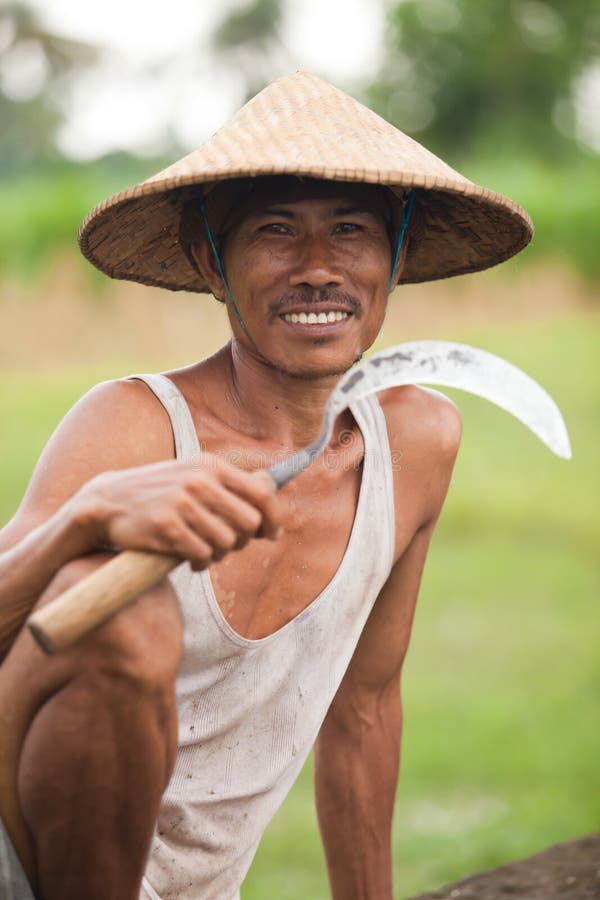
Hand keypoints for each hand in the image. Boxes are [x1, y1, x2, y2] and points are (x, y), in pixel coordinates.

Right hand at [73, 458, 280, 569]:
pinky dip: (201, 564)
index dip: (273, 518)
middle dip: (244, 541)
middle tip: (229, 546)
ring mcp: (182, 504)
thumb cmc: (159, 494)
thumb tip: (269, 519)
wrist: (107, 501)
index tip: (271, 534)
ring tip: (205, 552)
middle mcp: (199, 482)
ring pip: (227, 543)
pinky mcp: (166, 528)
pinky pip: (202, 556)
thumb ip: (229, 490)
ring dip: (220, 555)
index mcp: (211, 466)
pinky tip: (191, 561)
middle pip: (249, 523)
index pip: (261, 493)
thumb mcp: (193, 476)